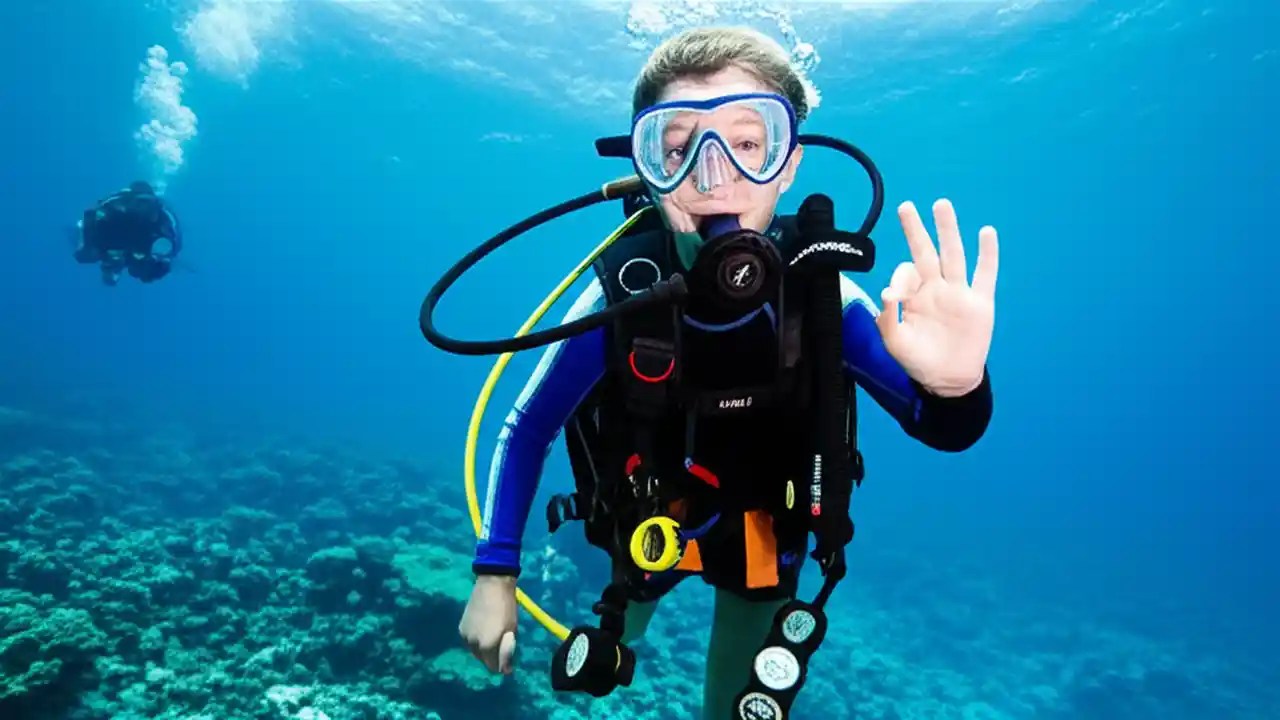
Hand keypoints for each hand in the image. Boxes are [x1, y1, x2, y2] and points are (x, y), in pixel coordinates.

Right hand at [459, 574, 518, 673]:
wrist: (492, 584)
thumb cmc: (507, 607)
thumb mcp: (512, 630)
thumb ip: (507, 652)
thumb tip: (505, 672)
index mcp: (487, 646)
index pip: (494, 667)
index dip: (503, 665)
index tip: (509, 659)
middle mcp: (473, 645)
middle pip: (484, 661)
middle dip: (494, 657)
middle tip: (502, 643)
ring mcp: (465, 637)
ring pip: (476, 652)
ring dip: (485, 649)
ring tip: (493, 635)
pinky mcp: (461, 629)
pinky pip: (470, 642)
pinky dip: (477, 641)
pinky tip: (484, 629)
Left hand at [876, 199, 998, 396]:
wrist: (948, 380)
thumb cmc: (918, 360)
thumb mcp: (895, 343)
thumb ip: (887, 319)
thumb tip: (886, 292)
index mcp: (913, 296)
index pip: (905, 273)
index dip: (899, 277)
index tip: (895, 294)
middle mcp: (935, 288)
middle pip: (926, 252)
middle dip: (916, 230)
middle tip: (905, 206)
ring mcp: (958, 292)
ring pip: (953, 255)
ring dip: (948, 230)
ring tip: (941, 205)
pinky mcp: (980, 302)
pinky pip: (986, 274)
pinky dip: (988, 254)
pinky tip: (986, 232)